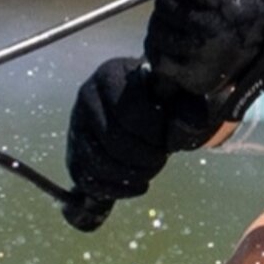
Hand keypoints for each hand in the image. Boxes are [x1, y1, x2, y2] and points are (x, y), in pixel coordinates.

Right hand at [65, 57, 210, 200]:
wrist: (147, 109)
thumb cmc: (165, 100)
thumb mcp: (179, 95)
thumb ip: (188, 107)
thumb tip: (186, 125)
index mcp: (111, 74)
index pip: (129, 110)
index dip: (154, 132)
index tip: (168, 138)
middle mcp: (87, 97)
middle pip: (112, 139)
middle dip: (144, 156)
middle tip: (161, 157)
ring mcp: (77, 126)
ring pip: (97, 162)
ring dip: (131, 174)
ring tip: (151, 170)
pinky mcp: (75, 153)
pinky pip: (88, 180)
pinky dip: (117, 189)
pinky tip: (139, 184)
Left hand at [143, 0, 263, 100]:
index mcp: (229, 1)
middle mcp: (214, 31)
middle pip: (165, 5)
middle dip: (174, 1)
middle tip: (193, 5)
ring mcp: (202, 58)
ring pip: (158, 32)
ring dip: (167, 25)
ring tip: (189, 25)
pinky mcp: (194, 79)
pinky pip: (160, 58)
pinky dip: (165, 50)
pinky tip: (183, 45)